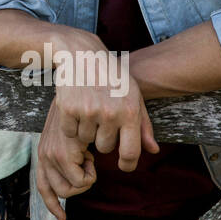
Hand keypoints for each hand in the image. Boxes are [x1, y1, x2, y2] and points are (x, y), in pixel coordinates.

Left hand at [35, 97, 97, 219]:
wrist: (82, 84)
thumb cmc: (79, 113)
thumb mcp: (75, 133)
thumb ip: (78, 154)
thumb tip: (77, 172)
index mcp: (45, 150)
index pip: (43, 185)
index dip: (51, 204)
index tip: (62, 218)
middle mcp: (45, 153)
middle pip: (57, 190)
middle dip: (78, 185)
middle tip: (88, 164)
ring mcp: (53, 152)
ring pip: (71, 187)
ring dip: (86, 179)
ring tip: (90, 157)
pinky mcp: (65, 150)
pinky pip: (80, 179)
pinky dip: (89, 175)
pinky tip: (92, 157)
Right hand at [53, 54, 158, 171]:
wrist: (83, 54)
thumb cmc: (113, 77)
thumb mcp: (133, 96)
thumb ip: (144, 125)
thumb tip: (153, 150)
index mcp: (129, 112)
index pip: (130, 152)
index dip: (127, 164)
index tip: (124, 165)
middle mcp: (109, 113)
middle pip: (105, 148)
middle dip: (102, 138)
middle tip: (101, 119)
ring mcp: (87, 111)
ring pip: (86, 140)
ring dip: (86, 130)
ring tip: (88, 109)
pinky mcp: (67, 108)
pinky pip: (69, 132)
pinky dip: (71, 125)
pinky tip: (75, 108)